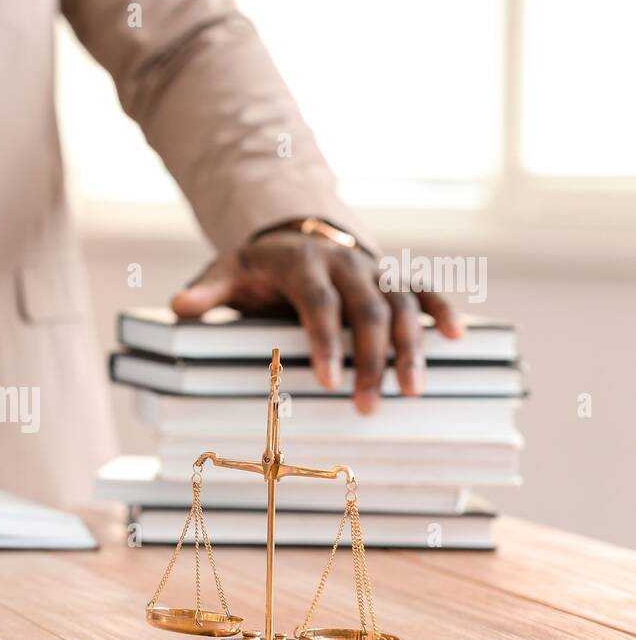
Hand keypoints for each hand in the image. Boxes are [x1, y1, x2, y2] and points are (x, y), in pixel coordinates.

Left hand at [170, 232, 464, 412]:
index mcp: (303, 263)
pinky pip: (425, 289)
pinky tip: (459, 338)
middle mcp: (346, 263)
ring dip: (412, 347)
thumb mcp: (226, 271)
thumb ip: (207, 290)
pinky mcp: (395, 277)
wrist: (294, 235)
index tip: (330, 380)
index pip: (319, 302)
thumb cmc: (258, 267)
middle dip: (372, 358)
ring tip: (413, 390)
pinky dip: (444, 309)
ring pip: (403, 303)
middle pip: (368, 309)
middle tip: (369, 404)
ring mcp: (374, 269)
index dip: (327, 340)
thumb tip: (180, 305)